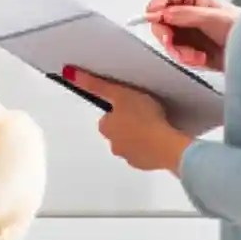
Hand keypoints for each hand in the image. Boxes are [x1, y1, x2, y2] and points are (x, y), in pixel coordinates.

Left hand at [62, 66, 191, 173]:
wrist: (168, 145)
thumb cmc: (146, 120)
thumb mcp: (119, 93)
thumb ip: (95, 84)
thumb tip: (71, 75)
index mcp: (107, 128)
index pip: (107, 116)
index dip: (117, 108)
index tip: (126, 102)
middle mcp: (116, 145)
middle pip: (118, 131)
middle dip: (128, 123)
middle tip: (142, 112)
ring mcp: (132, 156)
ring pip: (132, 143)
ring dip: (140, 135)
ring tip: (154, 123)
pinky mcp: (148, 164)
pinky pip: (147, 154)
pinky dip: (152, 147)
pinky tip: (162, 137)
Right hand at [143, 0, 239, 71]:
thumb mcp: (214, 18)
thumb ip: (187, 14)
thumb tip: (162, 12)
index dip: (155, 6)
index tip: (154, 18)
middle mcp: (187, 15)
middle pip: (159, 21)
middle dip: (164, 34)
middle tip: (170, 43)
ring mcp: (187, 33)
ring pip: (166, 40)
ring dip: (178, 50)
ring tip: (196, 56)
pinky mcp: (190, 50)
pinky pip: (176, 54)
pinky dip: (186, 59)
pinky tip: (201, 59)